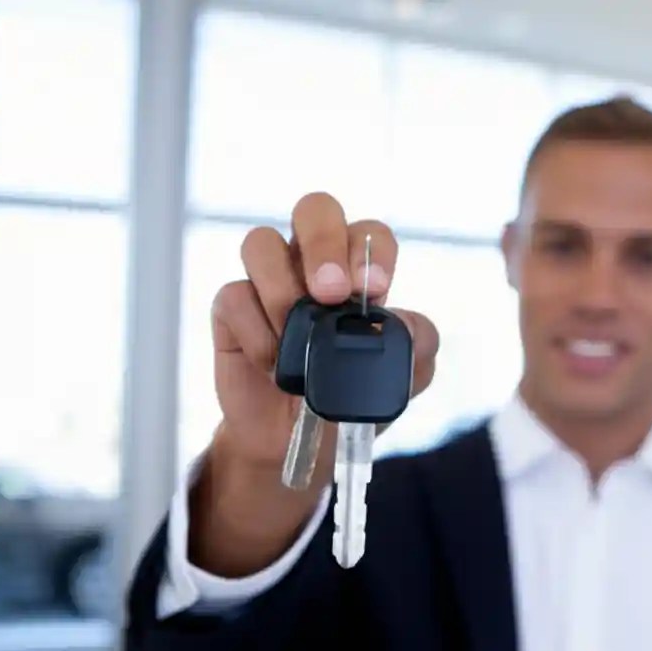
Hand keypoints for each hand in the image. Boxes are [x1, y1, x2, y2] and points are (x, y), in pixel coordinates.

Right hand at [209, 192, 439, 481]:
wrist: (301, 440)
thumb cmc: (351, 392)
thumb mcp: (407, 375)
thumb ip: (419, 342)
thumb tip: (406, 323)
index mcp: (358, 267)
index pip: (368, 232)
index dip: (371, 251)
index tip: (373, 292)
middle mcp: (311, 262)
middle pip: (314, 209)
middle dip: (323, 245)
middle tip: (332, 292)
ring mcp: (268, 280)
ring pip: (261, 243)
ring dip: (281, 289)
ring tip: (295, 335)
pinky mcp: (232, 307)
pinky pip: (234, 295)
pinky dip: (257, 333)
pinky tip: (273, 364)